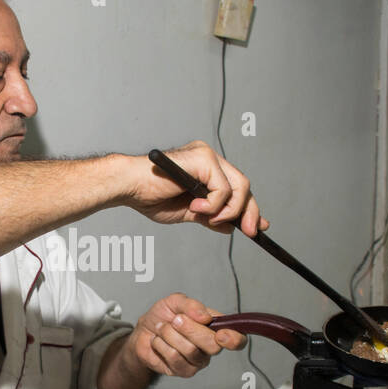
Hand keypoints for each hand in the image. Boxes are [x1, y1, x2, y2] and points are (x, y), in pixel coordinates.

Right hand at [125, 140, 268, 236]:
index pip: (237, 188)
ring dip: (228, 210)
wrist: (130, 187)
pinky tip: (196, 207)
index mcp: (207, 169)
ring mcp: (208, 156)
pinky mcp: (204, 158)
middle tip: (248, 231)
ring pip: (239, 187)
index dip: (249, 208)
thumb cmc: (151, 196)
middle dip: (249, 212)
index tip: (256, 228)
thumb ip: (211, 217)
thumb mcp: (189, 212)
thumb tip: (231, 227)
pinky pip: (223, 189)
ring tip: (207, 218)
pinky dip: (215, 204)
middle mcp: (210, 159)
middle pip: (244, 186)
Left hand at [129, 292, 247, 377]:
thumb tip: (204, 316)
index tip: (220, 334)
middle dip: (190, 329)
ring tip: (163, 328)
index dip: (234, 339)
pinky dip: (161, 344)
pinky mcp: (183, 370)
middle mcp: (210, 346)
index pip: (237, 339)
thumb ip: (191, 304)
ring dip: (170, 334)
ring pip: (190, 350)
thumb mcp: (175, 301)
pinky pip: (175, 358)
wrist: (144, 331)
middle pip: (212, 346)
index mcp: (216, 328)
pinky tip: (159, 341)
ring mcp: (198, 360)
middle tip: (176, 320)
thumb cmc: (164, 316)